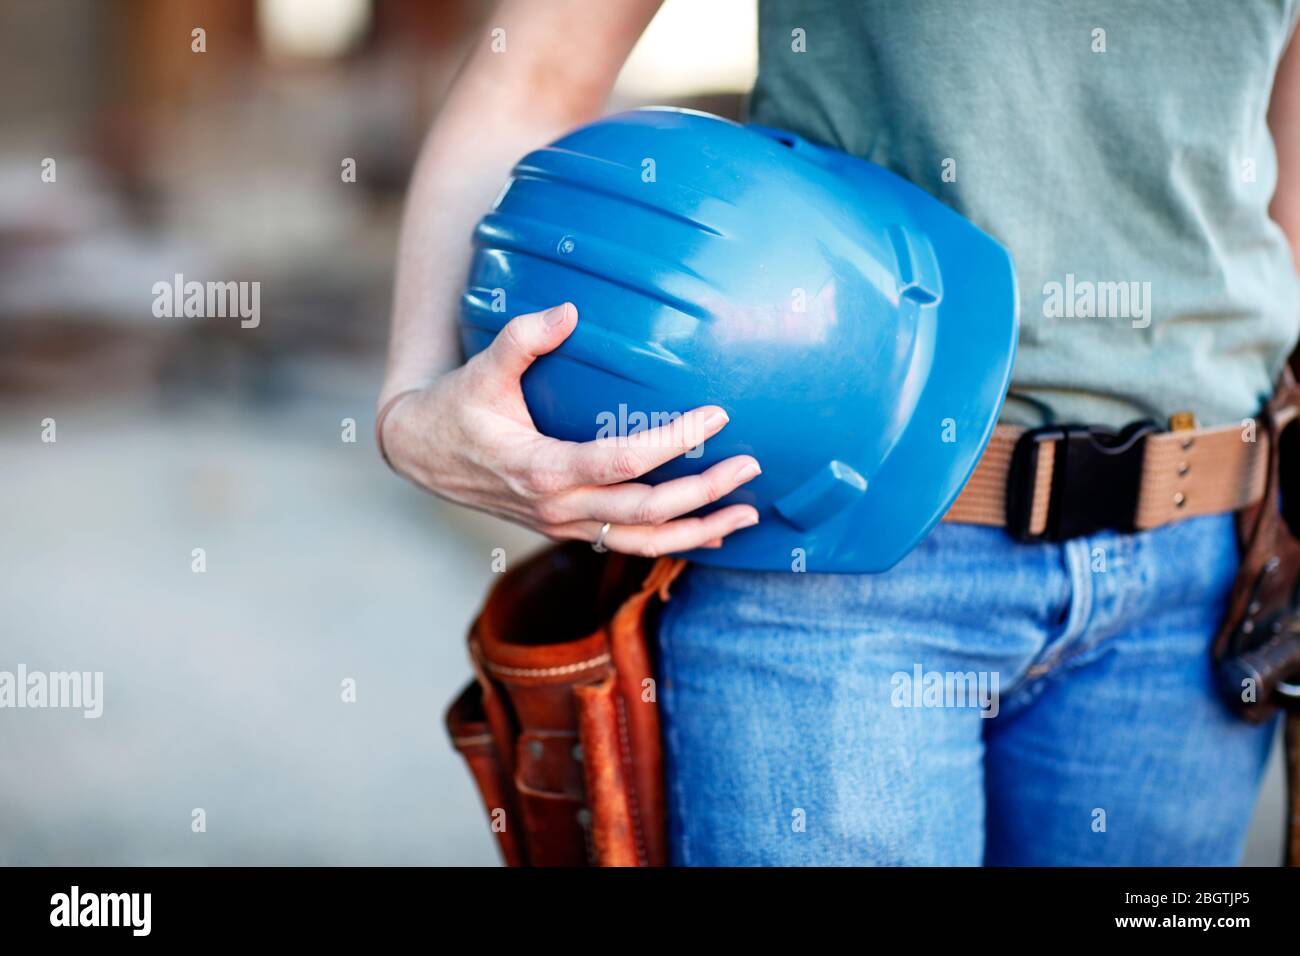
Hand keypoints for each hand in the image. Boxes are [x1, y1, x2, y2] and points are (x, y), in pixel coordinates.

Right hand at [379, 303, 759, 556]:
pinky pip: (630, 544)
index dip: (674, 443)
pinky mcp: (570, 528)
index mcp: (543, 469)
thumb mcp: (482, 368)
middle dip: (704, 493)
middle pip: (646, 512)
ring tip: (747, 513)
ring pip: (643, 542)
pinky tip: (710, 529)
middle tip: (750, 466)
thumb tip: (569, 311)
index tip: (717, 416)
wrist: (423, 454)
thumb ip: (523, 338)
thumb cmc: (457, 406)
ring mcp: (566, 525)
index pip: (623, 462)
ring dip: (699, 531)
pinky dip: (673, 541)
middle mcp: (559, 508)